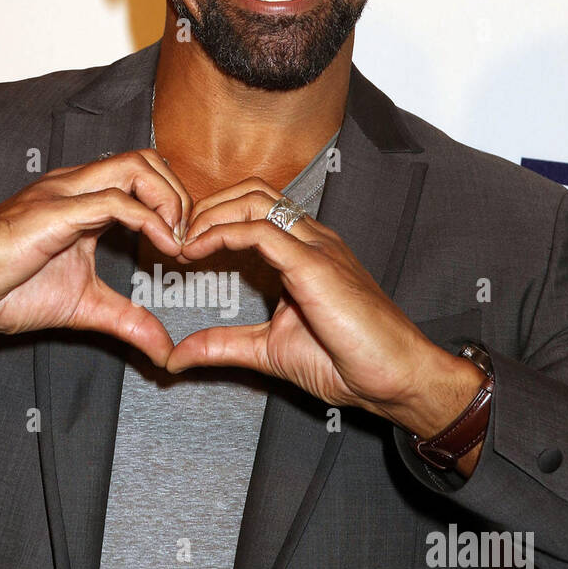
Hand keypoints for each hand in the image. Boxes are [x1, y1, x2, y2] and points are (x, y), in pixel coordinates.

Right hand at [0, 150, 191, 366]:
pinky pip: (113, 201)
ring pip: (135, 166)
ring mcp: (64, 195)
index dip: (176, 205)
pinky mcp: (53, 212)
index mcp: (84, 201)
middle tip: (187, 241)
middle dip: (181, 196)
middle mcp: (77, 187)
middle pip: (148, 159)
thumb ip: (128, 321)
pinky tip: (161, 249)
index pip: (145, 176)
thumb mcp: (84, 308)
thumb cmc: (5, 289)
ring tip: (176, 243)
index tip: (188, 248)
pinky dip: (149, 221)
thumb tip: (164, 350)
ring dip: (170, 202)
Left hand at [164, 177, 483, 441]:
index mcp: (304, 252)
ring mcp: (315, 246)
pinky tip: (196, 252)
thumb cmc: (349, 360)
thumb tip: (178, 355)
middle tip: (173, 237)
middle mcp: (311, 239)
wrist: (394, 377)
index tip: (180, 248)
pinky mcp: (314, 263)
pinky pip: (259, 231)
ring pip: (252, 199)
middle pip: (250, 191)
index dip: (212, 219)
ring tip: (181, 242)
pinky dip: (220, 234)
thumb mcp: (268, 351)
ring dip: (207, 215)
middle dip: (204, 207)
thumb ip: (223, 346)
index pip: (253, 209)